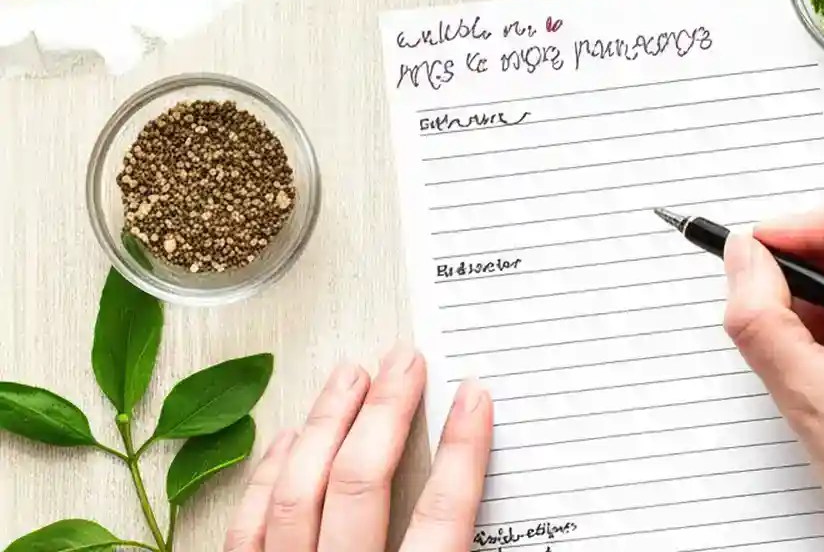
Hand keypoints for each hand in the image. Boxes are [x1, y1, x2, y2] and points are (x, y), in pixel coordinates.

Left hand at [223, 344, 492, 551]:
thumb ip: (457, 547)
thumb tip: (501, 518)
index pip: (442, 515)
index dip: (461, 450)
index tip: (473, 398)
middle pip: (360, 484)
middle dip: (385, 413)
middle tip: (405, 364)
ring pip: (298, 493)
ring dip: (325, 424)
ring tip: (349, 378)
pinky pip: (248, 526)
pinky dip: (269, 476)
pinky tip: (287, 439)